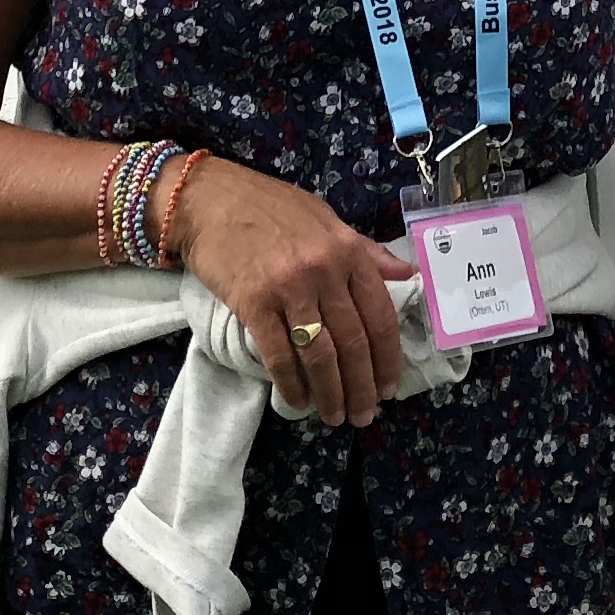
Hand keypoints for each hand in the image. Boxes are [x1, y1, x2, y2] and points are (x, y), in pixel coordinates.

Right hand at [174, 157, 406, 425]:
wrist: (208, 198)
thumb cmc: (268, 206)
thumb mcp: (325, 219)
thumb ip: (365, 251)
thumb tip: (406, 275)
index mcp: (347, 250)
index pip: (380, 314)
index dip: (388, 357)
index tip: (389, 387)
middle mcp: (324, 270)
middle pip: (353, 342)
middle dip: (362, 386)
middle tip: (364, 415)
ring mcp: (288, 287)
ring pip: (320, 354)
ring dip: (330, 394)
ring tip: (335, 416)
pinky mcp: (253, 303)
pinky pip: (279, 354)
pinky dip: (291, 384)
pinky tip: (297, 401)